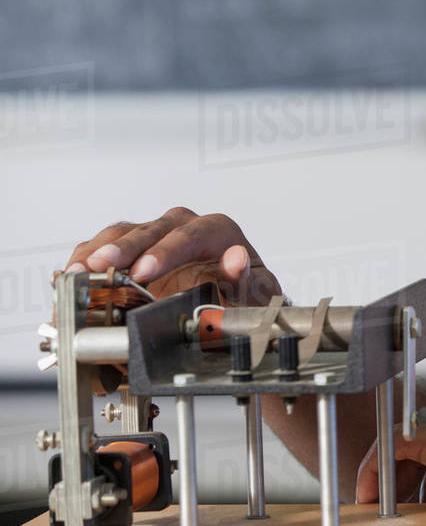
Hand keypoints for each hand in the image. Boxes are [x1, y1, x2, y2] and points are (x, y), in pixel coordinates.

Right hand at [64, 206, 280, 305]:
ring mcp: (154, 235)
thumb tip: (236, 259)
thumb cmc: (244, 293)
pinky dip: (85, 262)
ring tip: (78, 274)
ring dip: (97, 253)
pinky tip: (70, 278)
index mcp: (217, 231)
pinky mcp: (131, 249)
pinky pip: (103, 247)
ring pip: (122, 233)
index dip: (165, 252)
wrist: (230, 300)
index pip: (191, 235)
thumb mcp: (255, 293)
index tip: (144, 272)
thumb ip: (247, 281)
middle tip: (104, 268)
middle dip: (125, 249)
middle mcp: (183, 226)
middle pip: (150, 229)